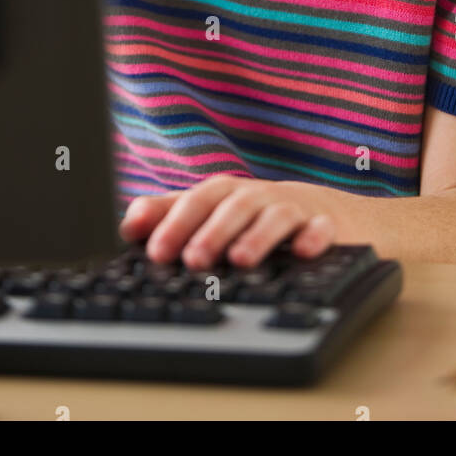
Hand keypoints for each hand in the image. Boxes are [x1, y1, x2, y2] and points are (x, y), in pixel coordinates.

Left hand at [118, 174, 341, 269]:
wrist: (325, 211)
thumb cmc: (256, 214)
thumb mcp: (212, 212)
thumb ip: (170, 215)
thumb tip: (129, 224)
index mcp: (226, 194)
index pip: (197, 202)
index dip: (176, 223)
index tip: (156, 251)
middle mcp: (257, 197)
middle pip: (233, 207)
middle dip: (212, 232)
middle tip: (193, 260)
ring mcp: (293, 209)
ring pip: (275, 216)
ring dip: (257, 236)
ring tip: (240, 260)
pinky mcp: (326, 225)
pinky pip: (323, 228)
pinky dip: (315, 236)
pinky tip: (304, 252)